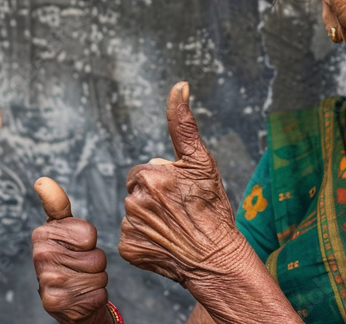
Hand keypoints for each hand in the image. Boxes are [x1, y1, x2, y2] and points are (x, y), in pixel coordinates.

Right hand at [32, 177, 111, 323]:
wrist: (66, 301)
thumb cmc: (67, 259)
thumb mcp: (62, 230)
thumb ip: (57, 206)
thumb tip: (42, 180)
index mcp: (42, 235)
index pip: (88, 234)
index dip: (88, 241)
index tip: (73, 246)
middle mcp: (40, 257)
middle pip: (96, 256)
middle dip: (94, 262)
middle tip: (77, 266)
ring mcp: (48, 281)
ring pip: (99, 275)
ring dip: (96, 280)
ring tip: (78, 280)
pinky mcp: (57, 303)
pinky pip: (98, 294)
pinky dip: (95, 296)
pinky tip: (79, 297)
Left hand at [119, 82, 244, 286]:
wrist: (217, 258)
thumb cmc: (213, 209)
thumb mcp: (202, 162)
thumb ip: (184, 124)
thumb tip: (179, 86)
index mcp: (151, 175)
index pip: (144, 170)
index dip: (164, 180)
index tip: (181, 193)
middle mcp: (136, 200)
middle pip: (137, 189)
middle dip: (154, 196)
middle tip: (179, 210)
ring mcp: (130, 226)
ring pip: (134, 212)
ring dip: (150, 216)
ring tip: (174, 227)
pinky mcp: (128, 248)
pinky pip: (131, 236)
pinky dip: (145, 238)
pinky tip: (165, 242)